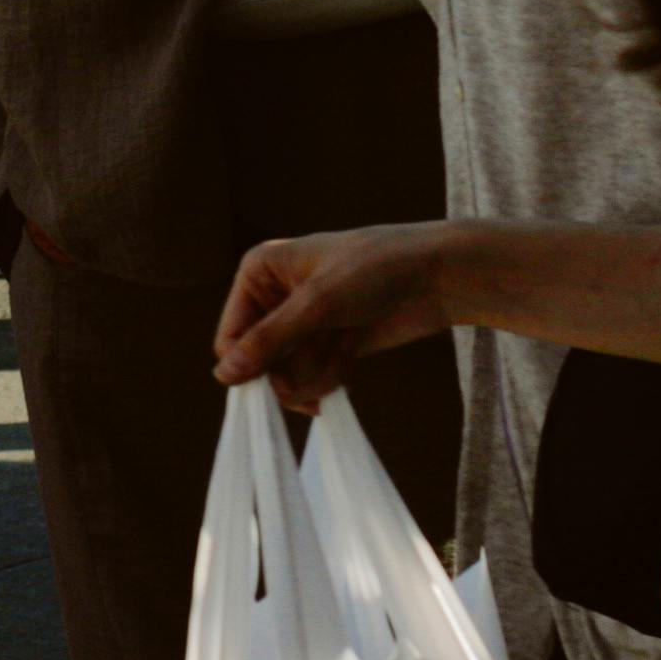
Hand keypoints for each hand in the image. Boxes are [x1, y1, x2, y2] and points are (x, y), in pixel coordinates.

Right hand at [212, 222, 458, 408]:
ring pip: (290, 374)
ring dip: (316, 374)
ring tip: (345, 351)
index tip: (274, 389)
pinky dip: (331, 377)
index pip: (232, 336)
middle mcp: (276, 299)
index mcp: (259, 274)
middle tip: (312, 385)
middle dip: (290, 374)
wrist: (436, 276)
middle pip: (260, 362)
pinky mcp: (331, 343)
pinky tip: (351, 360)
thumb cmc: (373, 270)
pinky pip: (315, 377)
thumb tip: (223, 376)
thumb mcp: (317, 304)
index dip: (247, 367)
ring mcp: (305, 324)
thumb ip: (269, 342)